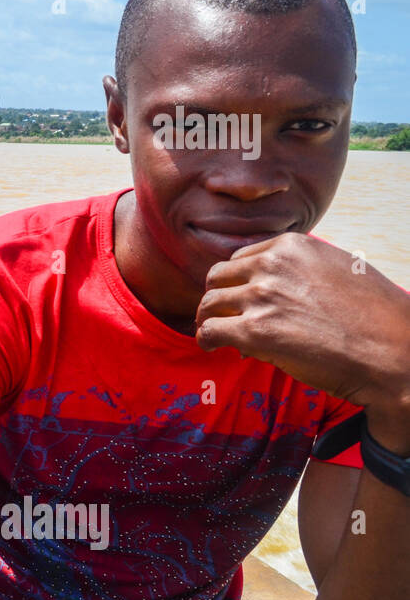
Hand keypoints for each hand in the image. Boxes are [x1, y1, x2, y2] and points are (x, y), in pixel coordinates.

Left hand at [196, 233, 409, 441]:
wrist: (393, 352)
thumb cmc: (373, 317)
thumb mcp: (338, 270)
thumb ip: (300, 269)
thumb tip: (272, 282)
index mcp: (292, 246)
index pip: (241, 259)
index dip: (238, 282)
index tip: (243, 299)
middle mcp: (272, 265)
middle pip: (217, 277)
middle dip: (219, 297)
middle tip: (224, 316)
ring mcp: (261, 297)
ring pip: (208, 304)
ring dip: (210, 319)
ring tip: (219, 334)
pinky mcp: (255, 331)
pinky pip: (209, 331)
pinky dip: (208, 340)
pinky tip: (215, 347)